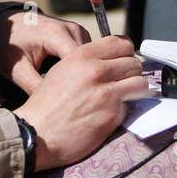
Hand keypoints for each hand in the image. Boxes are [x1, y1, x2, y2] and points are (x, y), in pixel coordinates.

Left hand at [0, 8, 89, 94]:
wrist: (5, 26)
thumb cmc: (8, 46)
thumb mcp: (16, 70)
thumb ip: (35, 87)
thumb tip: (51, 107)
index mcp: (56, 34)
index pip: (80, 62)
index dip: (77, 84)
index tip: (69, 102)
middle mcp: (72, 29)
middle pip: (88, 61)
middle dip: (80, 81)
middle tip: (66, 101)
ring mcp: (78, 31)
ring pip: (90, 60)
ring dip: (81, 75)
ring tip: (65, 90)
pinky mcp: (80, 36)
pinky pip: (87, 56)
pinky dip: (79, 68)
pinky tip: (66, 80)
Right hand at [13, 36, 148, 170]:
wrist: (36, 134)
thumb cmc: (46, 105)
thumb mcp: (62, 70)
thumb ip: (88, 62)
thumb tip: (112, 60)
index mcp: (83, 55)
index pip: (121, 43)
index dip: (125, 53)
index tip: (123, 62)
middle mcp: (96, 70)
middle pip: (134, 63)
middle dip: (131, 73)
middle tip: (123, 83)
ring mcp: (106, 93)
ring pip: (140, 83)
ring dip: (134, 91)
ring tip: (123, 97)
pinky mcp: (111, 115)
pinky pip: (130, 106)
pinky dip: (123, 110)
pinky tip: (107, 114)